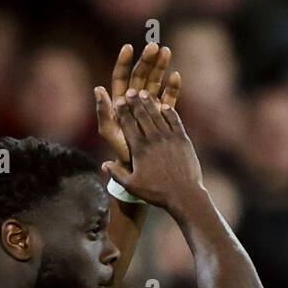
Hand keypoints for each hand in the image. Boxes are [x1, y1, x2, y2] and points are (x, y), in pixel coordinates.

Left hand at [94, 43, 180, 167]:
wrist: (142, 167)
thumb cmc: (122, 152)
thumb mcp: (109, 133)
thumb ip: (103, 112)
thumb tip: (98, 88)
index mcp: (121, 102)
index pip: (121, 77)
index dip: (124, 62)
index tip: (129, 47)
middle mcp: (135, 102)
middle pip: (141, 76)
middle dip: (147, 60)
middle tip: (154, 46)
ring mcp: (150, 107)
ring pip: (155, 82)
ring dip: (161, 67)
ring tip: (166, 51)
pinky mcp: (163, 115)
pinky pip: (169, 97)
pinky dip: (172, 87)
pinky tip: (176, 76)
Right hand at [102, 92, 203, 211]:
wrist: (184, 196)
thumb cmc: (157, 193)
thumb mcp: (133, 186)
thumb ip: (117, 174)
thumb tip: (103, 165)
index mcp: (139, 149)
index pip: (128, 124)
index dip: (122, 111)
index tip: (117, 101)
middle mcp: (153, 139)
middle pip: (142, 114)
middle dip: (134, 102)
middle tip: (130, 92)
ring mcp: (169, 138)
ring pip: (157, 114)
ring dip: (150, 103)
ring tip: (144, 94)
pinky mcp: (183, 140)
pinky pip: (174, 120)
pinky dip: (168, 112)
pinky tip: (164, 106)